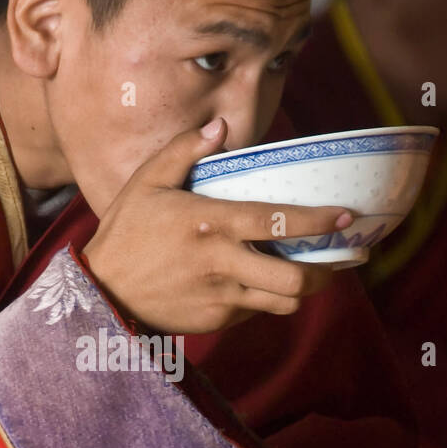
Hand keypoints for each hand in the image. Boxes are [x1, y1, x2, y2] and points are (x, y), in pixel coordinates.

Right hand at [83, 117, 352, 334]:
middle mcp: (222, 263)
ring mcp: (221, 297)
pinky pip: (256, 311)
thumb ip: (184, 151)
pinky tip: (262, 284)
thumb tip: (220, 127)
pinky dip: (265, 299)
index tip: (346, 217)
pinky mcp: (216, 320)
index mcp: (210, 223)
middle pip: (295, 279)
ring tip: (314, 274)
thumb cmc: (125, 232)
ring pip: (284, 302)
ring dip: (304, 290)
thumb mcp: (146, 183)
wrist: (101, 294)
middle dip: (327, 272)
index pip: (278, 223)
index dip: (319, 222)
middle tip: (341, 259)